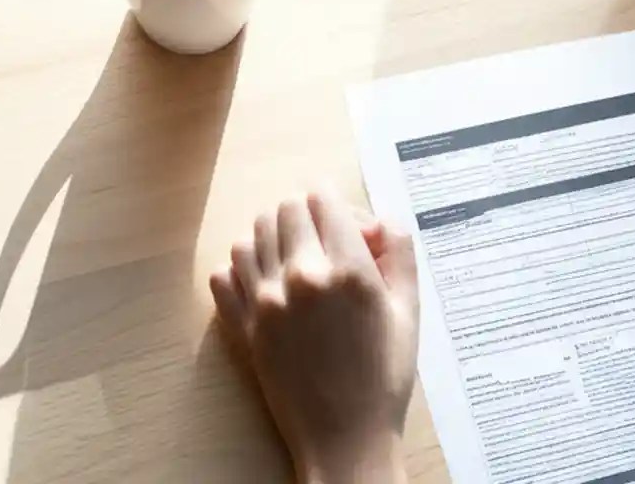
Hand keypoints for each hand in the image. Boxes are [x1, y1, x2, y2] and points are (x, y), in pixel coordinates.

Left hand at [209, 188, 418, 483]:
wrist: (345, 437)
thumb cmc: (385, 376)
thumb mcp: (410, 309)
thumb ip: (400, 252)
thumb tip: (380, 220)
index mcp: (348, 269)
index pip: (322, 198)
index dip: (338, 205)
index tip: (349, 228)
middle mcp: (301, 277)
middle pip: (285, 208)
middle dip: (307, 214)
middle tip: (326, 243)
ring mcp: (265, 301)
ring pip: (251, 234)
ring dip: (274, 237)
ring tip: (296, 261)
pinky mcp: (243, 326)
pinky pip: (224, 273)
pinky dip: (242, 267)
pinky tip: (268, 282)